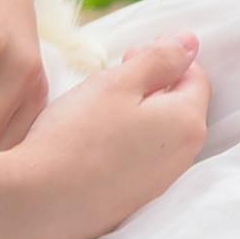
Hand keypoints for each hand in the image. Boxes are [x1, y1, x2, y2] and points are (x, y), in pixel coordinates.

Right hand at [0, 34, 209, 238]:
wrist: (44, 196)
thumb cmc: (79, 132)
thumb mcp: (117, 82)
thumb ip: (159, 59)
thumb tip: (191, 41)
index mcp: (188, 121)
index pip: (195, 76)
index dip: (162, 59)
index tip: (125, 59)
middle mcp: (186, 155)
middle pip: (179, 104)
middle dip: (150, 86)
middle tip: (107, 81)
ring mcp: (164, 180)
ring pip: (160, 130)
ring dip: (136, 112)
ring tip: (96, 110)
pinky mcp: (140, 196)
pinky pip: (144, 156)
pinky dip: (126, 140)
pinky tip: (94, 139)